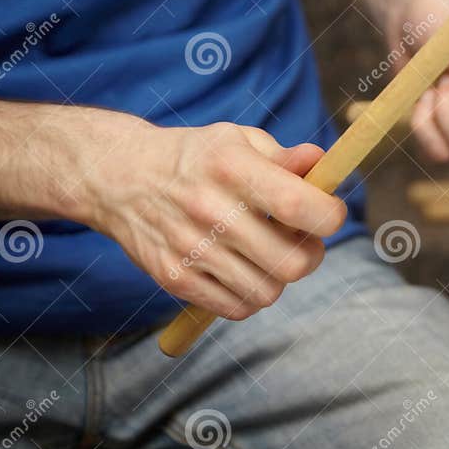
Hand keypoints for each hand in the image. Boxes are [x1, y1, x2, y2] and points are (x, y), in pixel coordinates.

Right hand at [82, 119, 344, 319]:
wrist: (119, 177)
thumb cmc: (195, 157)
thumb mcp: (238, 140)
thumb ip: (285, 157)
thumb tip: (324, 165)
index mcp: (230, 167)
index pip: (295, 203)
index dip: (328, 216)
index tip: (329, 213)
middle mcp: (209, 210)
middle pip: (291, 262)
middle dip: (312, 253)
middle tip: (302, 239)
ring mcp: (189, 249)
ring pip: (268, 291)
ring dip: (280, 276)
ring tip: (270, 253)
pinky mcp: (173, 278)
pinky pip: (236, 307)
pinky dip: (251, 295)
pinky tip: (245, 269)